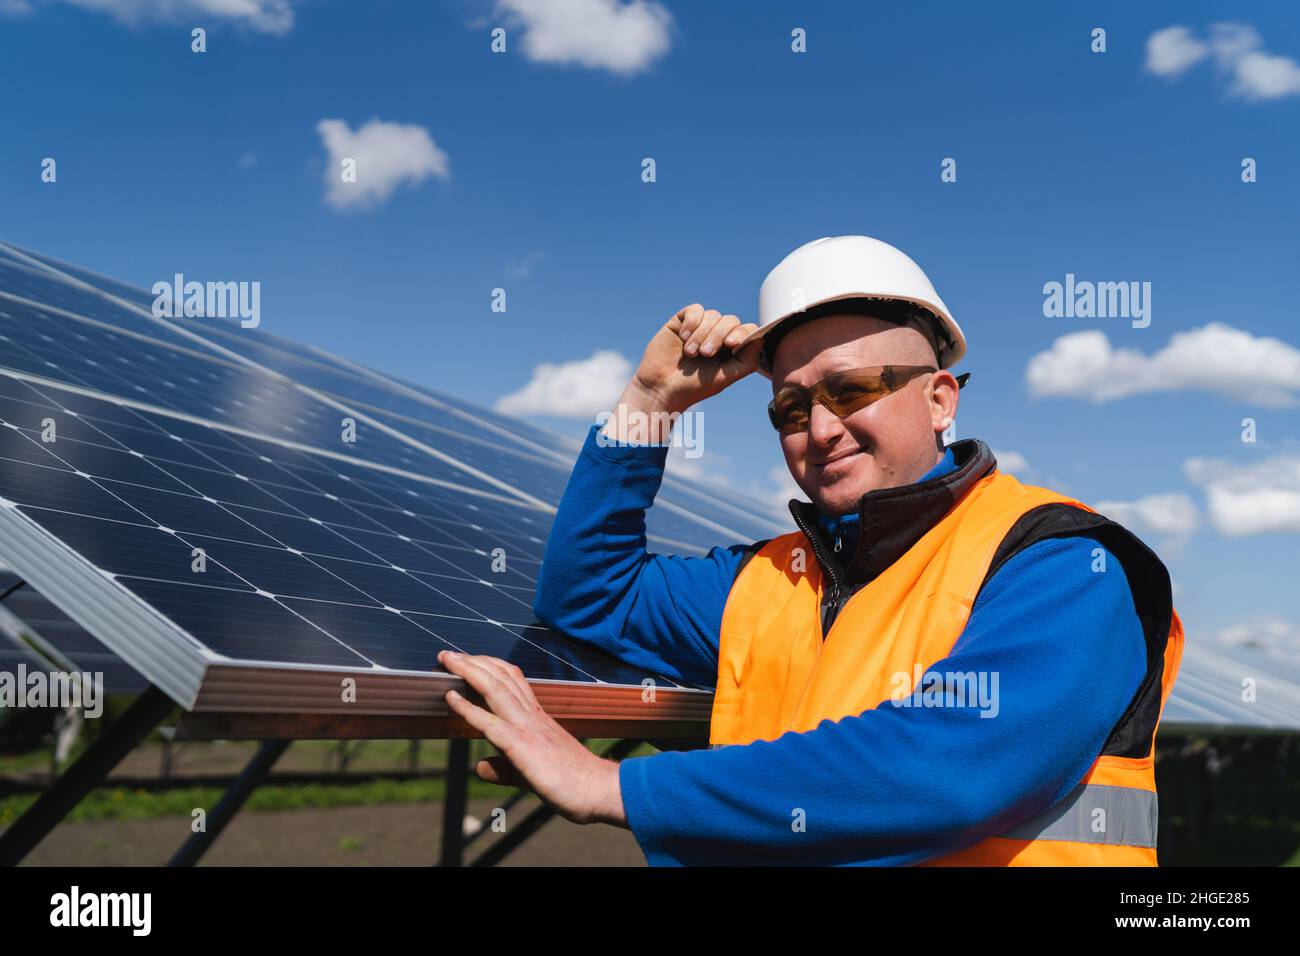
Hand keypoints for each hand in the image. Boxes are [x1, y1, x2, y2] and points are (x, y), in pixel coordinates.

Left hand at [437, 650, 626, 826]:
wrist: (601, 791)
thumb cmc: (574, 783)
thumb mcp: (530, 774)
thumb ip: (504, 769)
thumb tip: (480, 766)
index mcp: (538, 718)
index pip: (512, 682)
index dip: (490, 667)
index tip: (470, 660)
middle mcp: (533, 716)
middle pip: (501, 678)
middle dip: (474, 662)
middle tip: (450, 652)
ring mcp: (528, 728)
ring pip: (495, 689)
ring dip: (469, 671)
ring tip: (448, 660)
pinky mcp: (523, 746)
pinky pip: (491, 722)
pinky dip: (468, 708)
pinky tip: (451, 697)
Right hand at [601, 305, 760, 443]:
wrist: (661, 388)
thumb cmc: (693, 387)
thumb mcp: (725, 377)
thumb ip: (747, 361)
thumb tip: (760, 338)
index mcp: (731, 349)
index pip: (746, 330)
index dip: (742, 332)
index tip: (731, 345)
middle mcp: (718, 336)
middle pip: (730, 320)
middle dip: (718, 336)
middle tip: (705, 354)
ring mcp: (700, 327)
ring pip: (712, 315)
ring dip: (702, 334)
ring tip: (691, 353)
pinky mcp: (683, 321)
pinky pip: (695, 309)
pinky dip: (692, 322)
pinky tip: (684, 337)